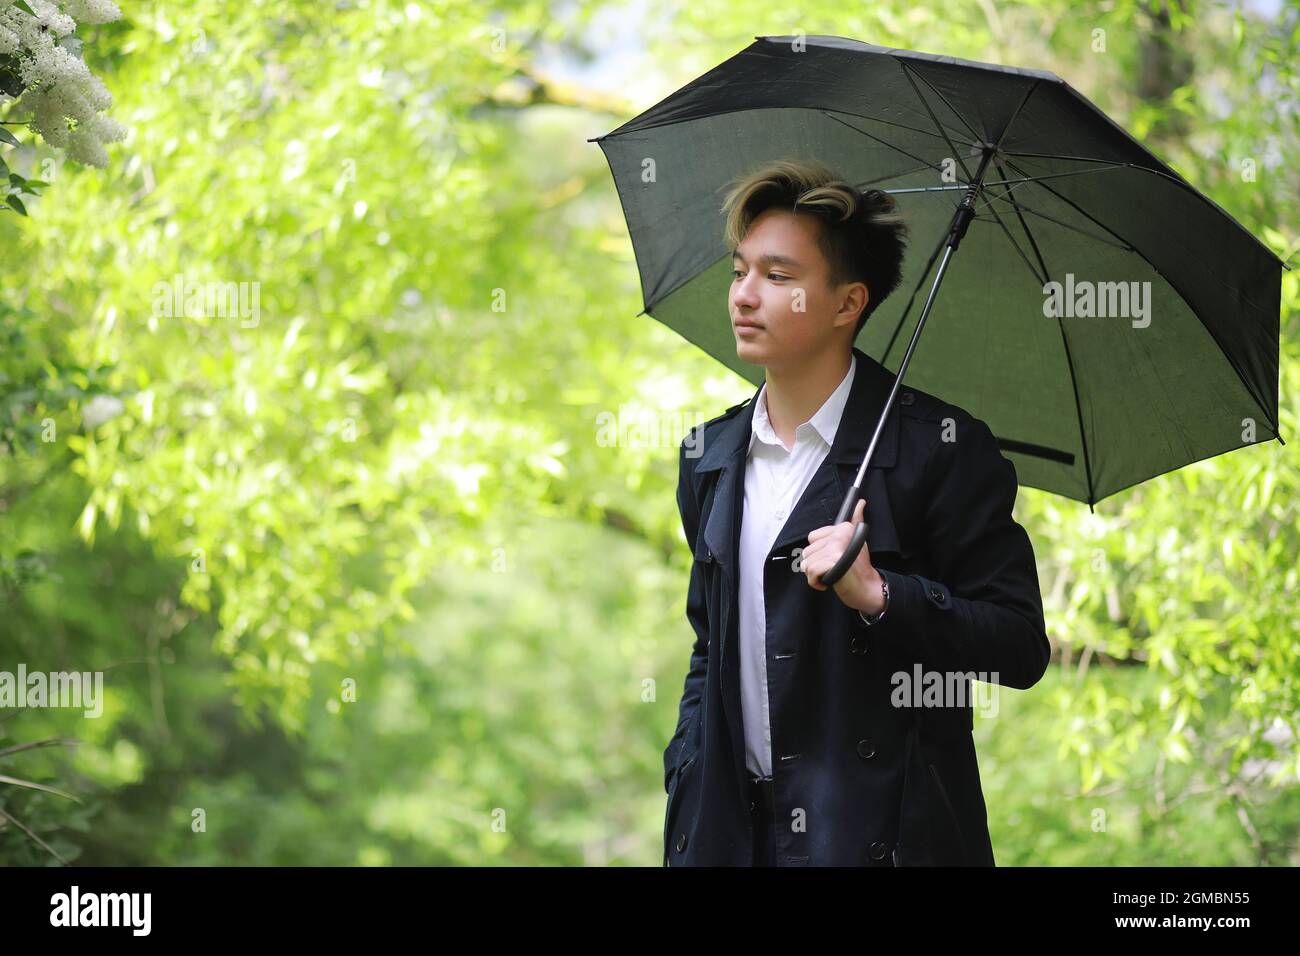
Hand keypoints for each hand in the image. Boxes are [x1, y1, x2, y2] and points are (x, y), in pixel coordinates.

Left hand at [799, 499, 884, 614]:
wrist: (867, 588)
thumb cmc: (858, 567)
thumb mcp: (856, 542)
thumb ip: (855, 521)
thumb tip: (860, 502)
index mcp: (843, 528)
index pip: (812, 538)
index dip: (818, 552)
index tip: (831, 557)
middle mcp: (840, 535)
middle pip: (807, 552)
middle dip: (816, 565)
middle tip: (832, 569)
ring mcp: (837, 547)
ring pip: (807, 563)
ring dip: (815, 575)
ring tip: (831, 575)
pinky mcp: (834, 561)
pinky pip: (812, 572)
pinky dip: (816, 582)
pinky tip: (829, 582)